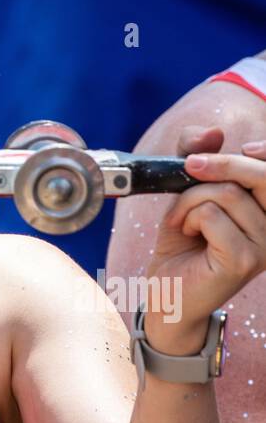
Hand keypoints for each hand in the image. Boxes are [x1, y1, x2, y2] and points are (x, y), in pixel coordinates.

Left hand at [145, 147, 265, 332]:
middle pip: (261, 176)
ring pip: (227, 193)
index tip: (243, 148)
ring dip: (190, 199)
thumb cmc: (183, 241)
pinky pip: (212, 215)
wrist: (167, 291)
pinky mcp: (243, 261)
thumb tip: (213, 131)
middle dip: (222, 163)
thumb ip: (199, 156)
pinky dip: (187, 216)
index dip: (265, 153)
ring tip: (181, 219)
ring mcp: (264, 246)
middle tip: (189, 166)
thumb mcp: (188, 190)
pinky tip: (184, 232)